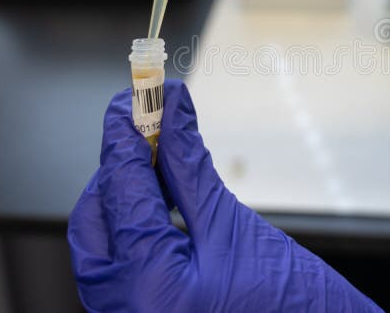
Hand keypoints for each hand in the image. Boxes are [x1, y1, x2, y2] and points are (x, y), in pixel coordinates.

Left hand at [68, 80, 380, 312]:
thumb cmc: (289, 307)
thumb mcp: (234, 230)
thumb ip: (191, 168)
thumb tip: (171, 113)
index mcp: (147, 287)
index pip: (121, 189)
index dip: (124, 134)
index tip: (132, 98)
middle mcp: (122, 310)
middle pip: (99, 216)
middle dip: (120, 166)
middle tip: (147, 124)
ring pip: (104, 241)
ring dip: (127, 193)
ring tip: (157, 155)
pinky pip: (120, 264)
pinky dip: (135, 226)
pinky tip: (159, 198)